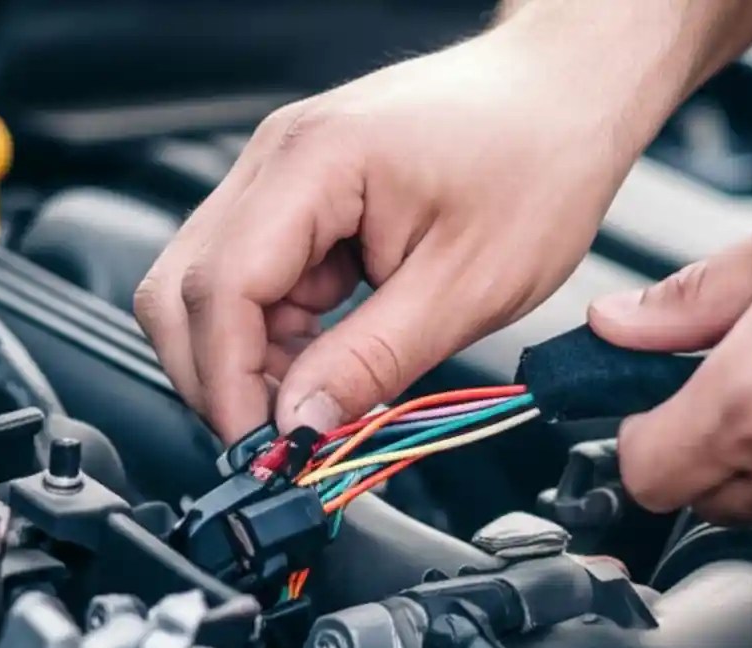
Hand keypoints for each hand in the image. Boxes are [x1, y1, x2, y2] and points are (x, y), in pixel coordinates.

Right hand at [134, 0, 751, 442]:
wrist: (566, 93)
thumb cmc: (540, 157)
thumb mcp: (467, 285)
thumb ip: (371, 360)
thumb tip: (301, 426)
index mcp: (314, 163)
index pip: (220, 289)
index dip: (228, 384)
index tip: (262, 450)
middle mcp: (279, 158)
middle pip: (186, 289)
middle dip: (222, 377)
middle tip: (283, 440)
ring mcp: (284, 173)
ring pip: (212, 290)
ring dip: (254, 360)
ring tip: (325, 400)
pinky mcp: (302, 194)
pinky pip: (258, 279)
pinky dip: (282, 334)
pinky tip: (332, 360)